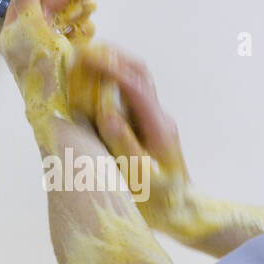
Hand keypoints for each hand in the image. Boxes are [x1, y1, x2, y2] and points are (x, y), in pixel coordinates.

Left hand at [0, 0, 94, 90]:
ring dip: (78, 8)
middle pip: (48, 5)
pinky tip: (90, 27)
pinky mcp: (63, 58)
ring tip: (91, 6)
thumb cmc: (41, 71)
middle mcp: (29, 38)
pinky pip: (73, 35)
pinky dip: (83, 28)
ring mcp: (47, 48)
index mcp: (15, 30)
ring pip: (63, 18)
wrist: (59, 106)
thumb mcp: (31, 27)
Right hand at [70, 43, 192, 230]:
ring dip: (112, 66)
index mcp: (158, 125)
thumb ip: (124, 144)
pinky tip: (92, 85)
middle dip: (112, 57)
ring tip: (84, 62)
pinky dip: (112, 83)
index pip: (134, 86)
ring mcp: (154, 118)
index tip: (85, 59)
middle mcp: (158, 115)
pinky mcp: (147, 124)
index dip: (110, 69)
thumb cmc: (160, 199)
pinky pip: (130, 95)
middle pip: (139, 72)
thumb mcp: (140, 176)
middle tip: (82, 53)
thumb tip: (106, 114)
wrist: (180, 210)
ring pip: (136, 79)